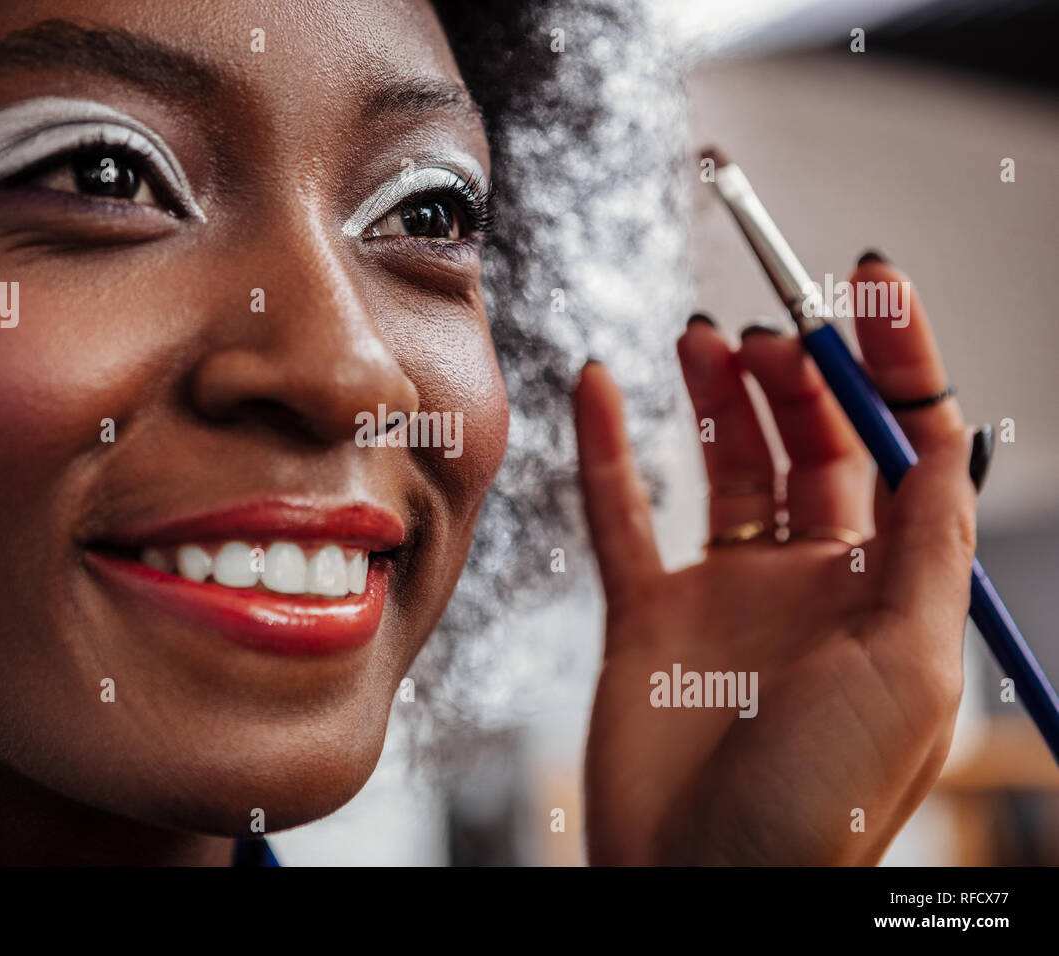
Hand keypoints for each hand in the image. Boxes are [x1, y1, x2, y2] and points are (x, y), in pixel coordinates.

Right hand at [577, 256, 977, 864]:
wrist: (706, 881)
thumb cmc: (821, 799)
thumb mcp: (907, 667)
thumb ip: (925, 546)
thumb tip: (950, 434)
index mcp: (887, 587)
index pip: (903, 446)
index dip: (894, 362)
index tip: (869, 284)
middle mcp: (811, 579)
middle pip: (813, 442)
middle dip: (799, 371)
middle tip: (769, 324)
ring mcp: (726, 592)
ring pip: (725, 464)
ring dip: (718, 394)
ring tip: (703, 333)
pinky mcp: (648, 612)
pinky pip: (625, 513)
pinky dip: (610, 449)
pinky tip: (606, 386)